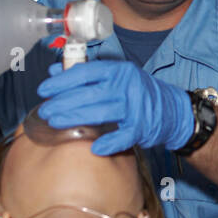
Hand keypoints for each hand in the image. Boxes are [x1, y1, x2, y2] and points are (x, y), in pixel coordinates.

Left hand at [36, 59, 194, 154]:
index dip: (62, 81)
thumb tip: (55, 71)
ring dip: (75, 118)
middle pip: (90, 93)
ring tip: (55, 122)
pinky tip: (93, 147)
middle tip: (45, 111)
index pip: (85, 72)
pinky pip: (123, 136)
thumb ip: (85, 74)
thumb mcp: (114, 77)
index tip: (44, 90)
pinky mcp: (143, 127)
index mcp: (118, 70)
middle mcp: (127, 85)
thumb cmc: (137, 93)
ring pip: (101, 113)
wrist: (172, 110)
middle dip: (63, 103)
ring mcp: (136, 106)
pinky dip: (109, 143)